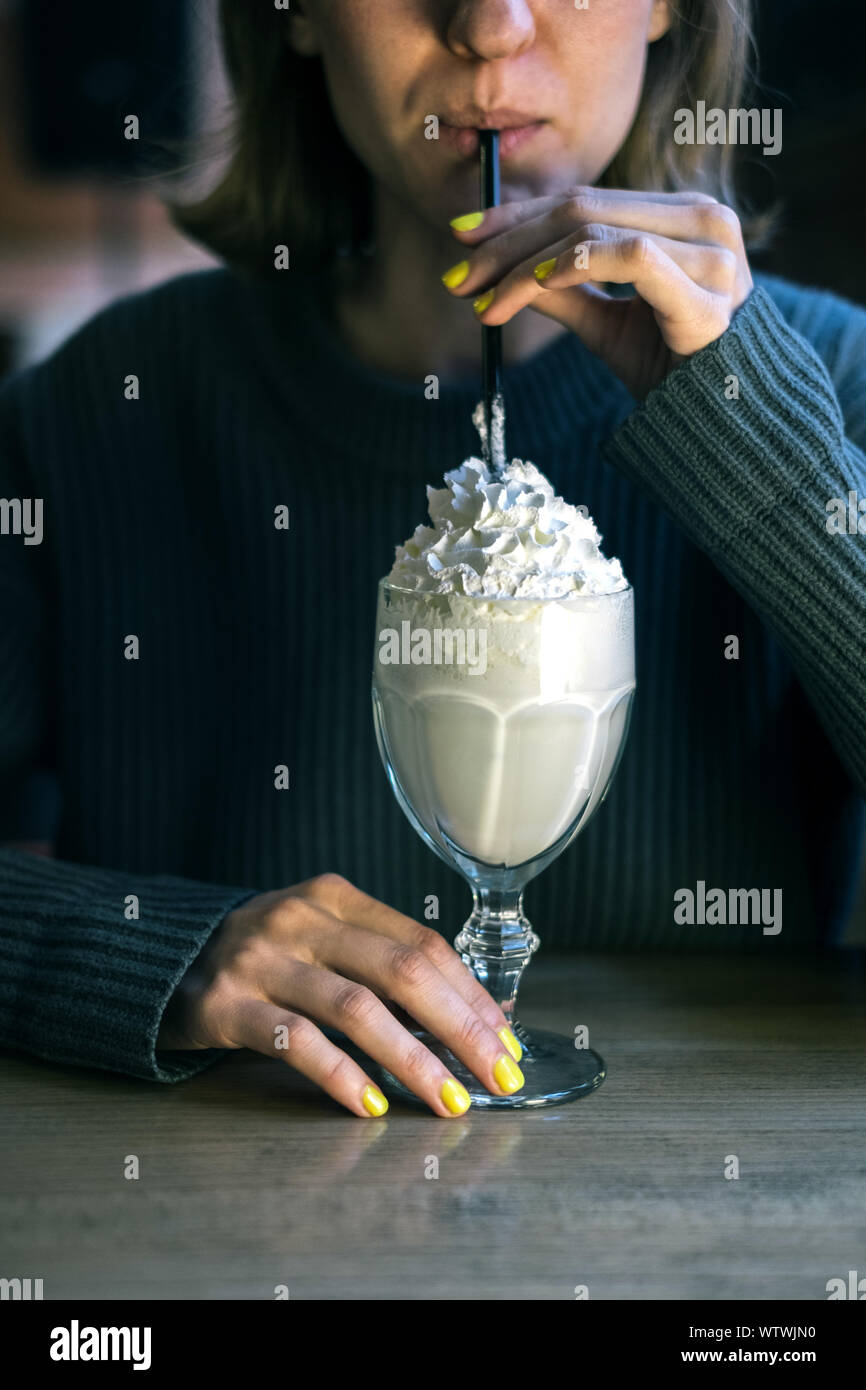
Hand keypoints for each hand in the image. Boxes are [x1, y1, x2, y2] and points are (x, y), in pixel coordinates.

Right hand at [156, 873, 523, 1116]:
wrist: (165, 960)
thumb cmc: (265, 956)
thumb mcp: (321, 938)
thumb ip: (382, 963)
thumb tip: (472, 1019)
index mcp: (335, 897)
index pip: (423, 944)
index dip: (472, 995)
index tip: (507, 1042)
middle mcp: (302, 920)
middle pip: (403, 972)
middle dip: (461, 1029)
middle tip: (498, 1076)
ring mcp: (262, 959)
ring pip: (356, 1010)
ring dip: (412, 1060)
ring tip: (449, 1099)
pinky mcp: (227, 1004)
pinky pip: (296, 1042)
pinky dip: (340, 1074)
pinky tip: (371, 1104)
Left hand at [445, 187, 753, 399]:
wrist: (722, 419)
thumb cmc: (670, 367)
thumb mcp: (606, 323)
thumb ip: (563, 290)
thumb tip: (500, 270)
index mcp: (681, 216)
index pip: (585, 200)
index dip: (517, 215)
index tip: (462, 237)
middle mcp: (703, 219)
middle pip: (582, 209)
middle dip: (508, 241)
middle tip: (459, 275)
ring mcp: (710, 250)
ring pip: (594, 231)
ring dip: (526, 264)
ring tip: (485, 299)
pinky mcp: (707, 289)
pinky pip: (630, 257)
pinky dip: (576, 266)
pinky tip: (536, 284)